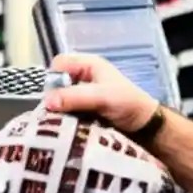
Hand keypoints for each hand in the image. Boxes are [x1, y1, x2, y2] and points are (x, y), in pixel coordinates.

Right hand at [44, 53, 160, 132]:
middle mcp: (82, 77)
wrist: (145, 126)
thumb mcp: (101, 96)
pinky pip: (66, 112)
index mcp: (88, 65)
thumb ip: (75, 97)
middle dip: (53, 98)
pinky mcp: (82, 111)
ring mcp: (82, 95)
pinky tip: (63, 129)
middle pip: (56, 83)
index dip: (53, 78)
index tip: (52, 97)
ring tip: (56, 124)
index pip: (59, 64)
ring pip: (59, 100)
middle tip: (52, 113)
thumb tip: (47, 101)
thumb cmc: (127, 103)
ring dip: (58, 111)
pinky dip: (64, 120)